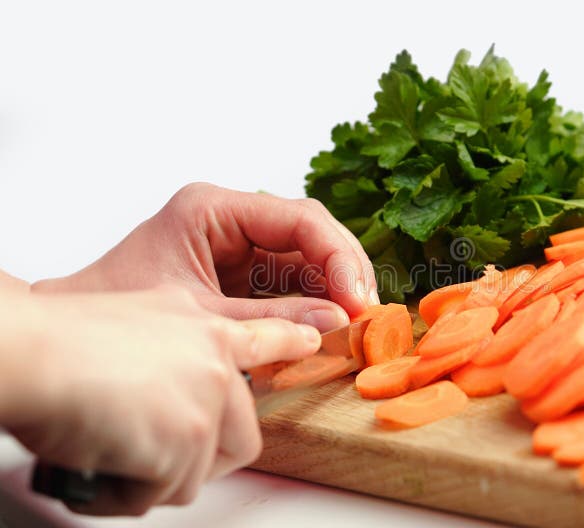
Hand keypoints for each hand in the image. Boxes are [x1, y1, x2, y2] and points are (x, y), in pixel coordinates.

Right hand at [1, 286, 320, 515]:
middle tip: (155, 454)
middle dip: (198, 459)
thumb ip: (176, 341)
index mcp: (206, 330)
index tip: (315, 341)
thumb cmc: (68, 338)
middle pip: (240, 439)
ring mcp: (207, 404)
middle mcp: (217, 366)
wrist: (40, 355)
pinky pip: (162, 493)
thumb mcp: (140, 315)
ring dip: (153, 476)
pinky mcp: (187, 443)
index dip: (293, 343)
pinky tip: (100, 464)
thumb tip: (178, 377)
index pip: (267, 337)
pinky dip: (127, 492)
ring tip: (112, 451)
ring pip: (197, 473)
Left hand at [32, 183, 378, 329]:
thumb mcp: (203, 317)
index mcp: (213, 209)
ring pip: (307, 259)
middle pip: (310, 235)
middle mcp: (231, 221)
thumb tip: (337, 323)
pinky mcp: (242, 275)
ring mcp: (239, 247)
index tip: (357, 297)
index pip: (297, 218)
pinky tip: (331, 325)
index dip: (337, 256)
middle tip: (366, 312)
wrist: (76, 338)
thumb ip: (271, 320)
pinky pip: (291, 283)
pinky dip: (314, 304)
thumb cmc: (121, 312)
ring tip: (355, 324)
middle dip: (343, 273)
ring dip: (334, 290)